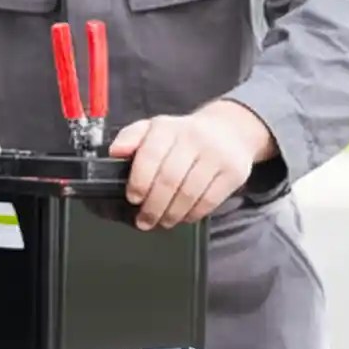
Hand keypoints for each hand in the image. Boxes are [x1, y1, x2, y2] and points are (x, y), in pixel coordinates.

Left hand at [108, 100, 277, 229]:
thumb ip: (130, 138)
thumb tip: (114, 152)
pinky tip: (182, 217)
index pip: (150, 155)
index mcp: (168, 127)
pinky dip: (193, 214)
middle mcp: (193, 138)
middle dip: (153, 206)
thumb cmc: (183, 135)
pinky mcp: (234, 173)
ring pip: (189, 193)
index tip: (133, 198)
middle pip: (170, 180)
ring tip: (161, 222)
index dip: (140, 181)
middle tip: (144, 220)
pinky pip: (210, 201)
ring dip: (171, 214)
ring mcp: (216, 156)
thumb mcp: (153, 128)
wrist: (229, 130)